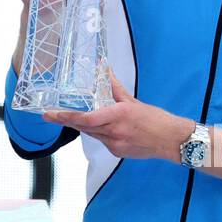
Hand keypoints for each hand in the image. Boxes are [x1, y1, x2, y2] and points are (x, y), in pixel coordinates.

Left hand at [42, 71, 193, 161]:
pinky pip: (101, 140)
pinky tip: (99, 127)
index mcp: (118, 115)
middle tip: (49, 115)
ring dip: (81, 125)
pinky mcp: (117, 151)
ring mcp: (115, 144)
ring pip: (91, 134)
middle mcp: (114, 132)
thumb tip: (103, 69)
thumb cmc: (157, 120)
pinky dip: (97, 132)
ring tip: (67, 118)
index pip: (86, 118)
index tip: (51, 113)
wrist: (172, 140)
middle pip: (83, 127)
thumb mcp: (133, 101)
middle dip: (66, 120)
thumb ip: (114, 87)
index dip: (66, 117)